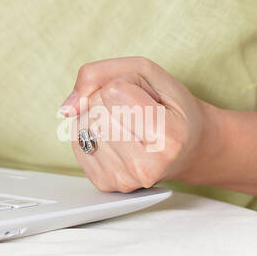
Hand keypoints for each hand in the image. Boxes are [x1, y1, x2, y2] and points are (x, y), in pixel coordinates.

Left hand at [58, 56, 218, 190]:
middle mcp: (145, 166)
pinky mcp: (105, 183)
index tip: (147, 97)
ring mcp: (123, 179)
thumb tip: (67, 108)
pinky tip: (117, 137)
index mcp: (167, 138)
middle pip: (95, 107)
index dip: (125, 83)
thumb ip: (99, 74)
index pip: (113, 90)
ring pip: (83, 123)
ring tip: (130, 125)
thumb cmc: (171, 107)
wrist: (190, 147)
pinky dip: (91, 131)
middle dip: (110, 99)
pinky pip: (77, 141)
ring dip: (99, 115)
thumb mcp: (146, 72)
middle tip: (139, 111)